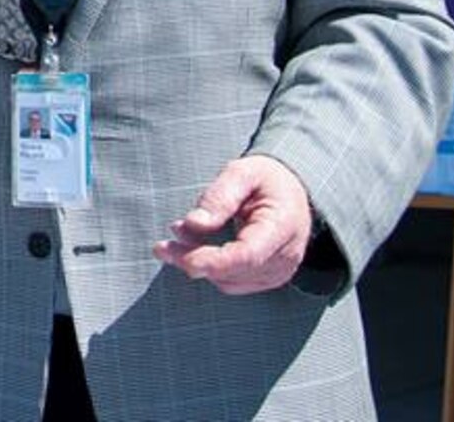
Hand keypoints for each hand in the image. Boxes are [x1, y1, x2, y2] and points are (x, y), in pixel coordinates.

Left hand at [153, 153, 311, 294]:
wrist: (292, 191)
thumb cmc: (266, 179)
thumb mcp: (243, 173)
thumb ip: (220, 196)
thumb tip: (195, 223)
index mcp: (282, 226)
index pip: (248, 255)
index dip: (214, 261)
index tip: (184, 260)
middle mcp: (284, 256)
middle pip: (233, 271)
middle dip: (193, 260)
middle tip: (161, 246)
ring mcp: (278, 272)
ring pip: (228, 281)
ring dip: (197, 263)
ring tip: (177, 235)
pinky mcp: (266, 277)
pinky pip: (231, 281)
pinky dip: (208, 266)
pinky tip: (191, 244)